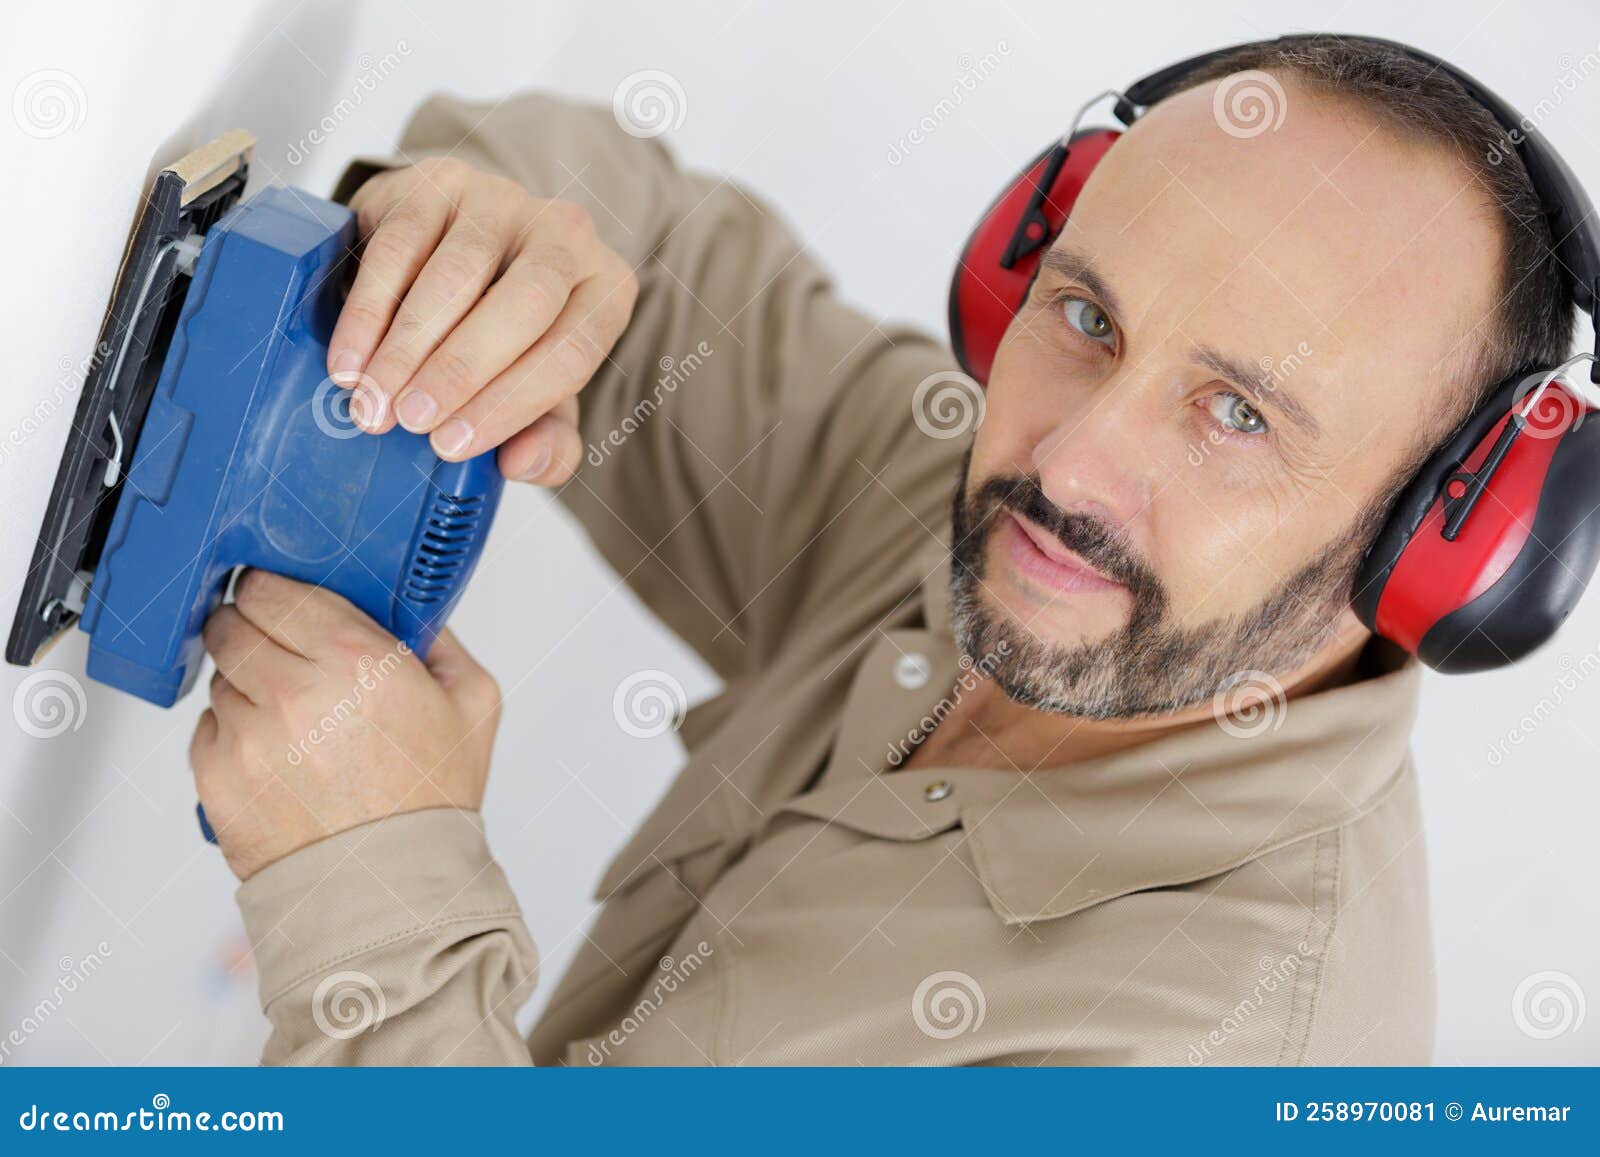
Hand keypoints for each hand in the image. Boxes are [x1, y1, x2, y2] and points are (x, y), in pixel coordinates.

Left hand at [188, 571, 501, 880]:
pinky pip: (204, 729)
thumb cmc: (429, 803)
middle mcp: (296, 691)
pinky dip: (231, 736)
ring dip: (245, 687)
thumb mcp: (473, 705)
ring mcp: (249, 736)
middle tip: (277, 651)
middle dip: (251, 630)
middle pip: (231, 624)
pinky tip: (274, 756)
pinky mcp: (217, 777)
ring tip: (290, 721)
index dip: (272, 590)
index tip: (279, 598)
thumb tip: (411, 609)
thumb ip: (444, 641)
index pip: (273, 589)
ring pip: (219, 678)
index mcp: (358, 660)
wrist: (389, 890)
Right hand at [329, 156, 638, 483]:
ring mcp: (502, 200)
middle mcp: (564, 236)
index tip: (450, 446)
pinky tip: (352, 359)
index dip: (510, 404)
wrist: (458, 252)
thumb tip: (522, 463)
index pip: (571, 352)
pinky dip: (369, 312)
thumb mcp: (536, 393)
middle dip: (460, 371)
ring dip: (406, 347)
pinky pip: (400, 246)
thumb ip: (547, 441)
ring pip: (457, 274)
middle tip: (409, 420)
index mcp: (604, 291)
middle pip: (524, 304)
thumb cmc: (508, 335)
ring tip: (373, 400)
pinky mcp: (439, 181)